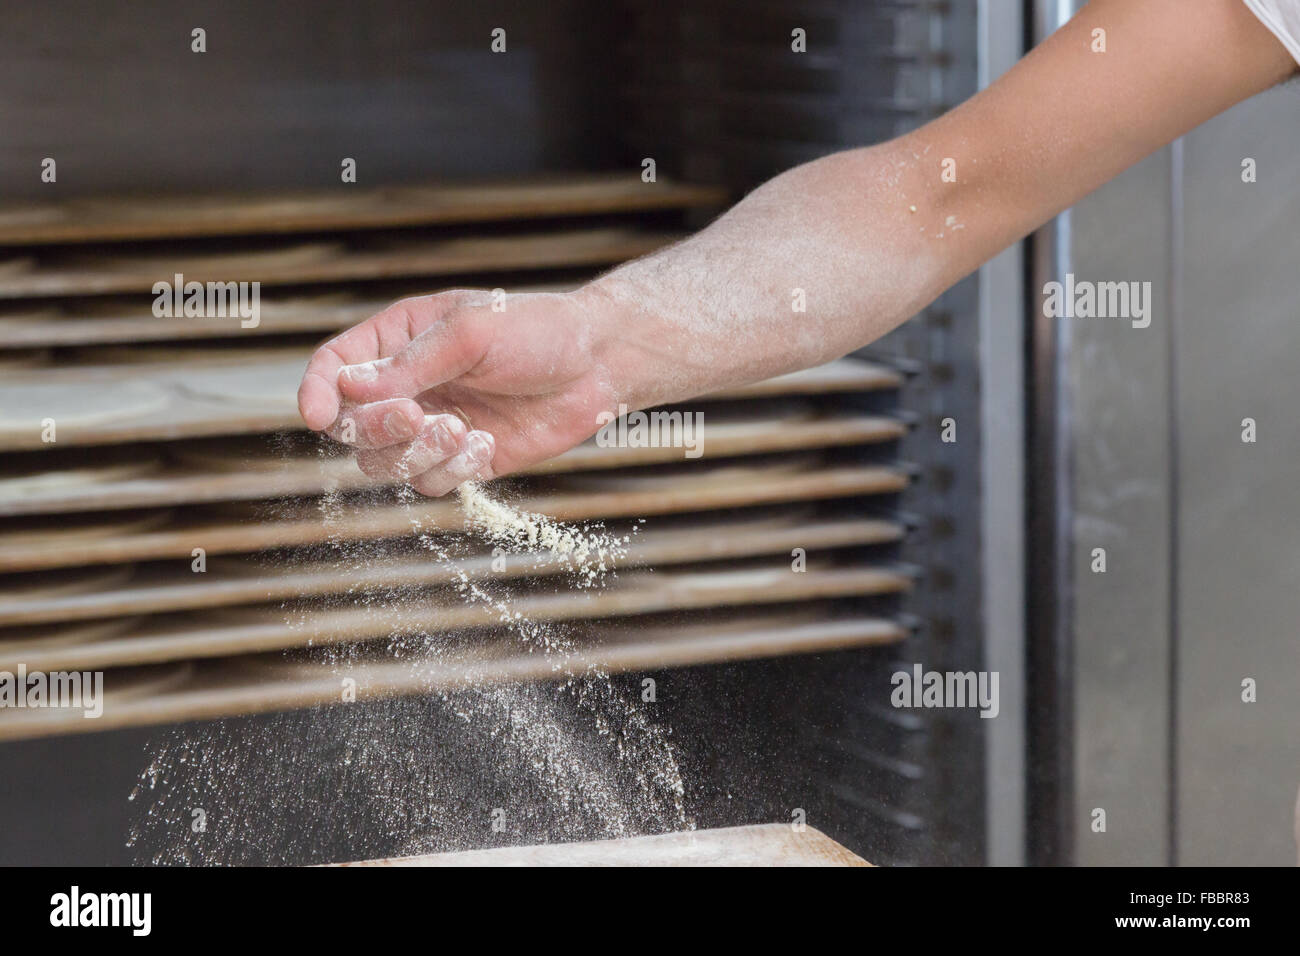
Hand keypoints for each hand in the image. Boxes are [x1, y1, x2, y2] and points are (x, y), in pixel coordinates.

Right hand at [297, 288, 638, 495]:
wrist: (597, 365)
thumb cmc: (537, 332)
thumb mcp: (471, 333)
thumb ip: (410, 364)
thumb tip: (347, 388)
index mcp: (398, 339)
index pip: (334, 368)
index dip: (315, 393)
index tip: (316, 418)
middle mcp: (407, 385)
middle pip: (351, 426)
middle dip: (379, 429)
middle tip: (422, 417)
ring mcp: (432, 426)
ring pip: (385, 464)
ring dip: (417, 455)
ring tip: (463, 430)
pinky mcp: (461, 459)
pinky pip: (430, 483)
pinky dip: (453, 471)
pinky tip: (488, 443)